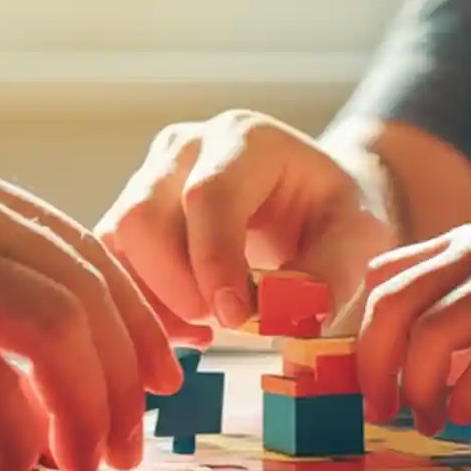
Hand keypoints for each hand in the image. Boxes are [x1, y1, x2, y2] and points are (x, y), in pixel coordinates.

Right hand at [96, 110, 396, 341]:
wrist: (312, 204)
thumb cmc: (335, 216)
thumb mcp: (360, 237)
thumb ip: (331, 271)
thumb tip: (284, 315)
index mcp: (245, 139)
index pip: (208, 196)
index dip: (214, 262)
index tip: (234, 318)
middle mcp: (185, 148)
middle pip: (142, 217)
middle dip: (176, 287)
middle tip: (222, 325)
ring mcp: (148, 178)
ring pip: (114, 245)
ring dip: (151, 301)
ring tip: (204, 331)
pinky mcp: (128, 215)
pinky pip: (110, 265)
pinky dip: (140, 306)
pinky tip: (186, 327)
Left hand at [340, 223, 470, 433]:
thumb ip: (445, 300)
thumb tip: (382, 356)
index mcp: (459, 244)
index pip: (380, 283)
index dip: (355, 337)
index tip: (356, 383)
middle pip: (394, 307)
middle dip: (372, 367)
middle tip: (379, 410)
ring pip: (435, 332)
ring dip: (417, 387)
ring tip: (425, 419)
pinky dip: (466, 394)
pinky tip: (464, 413)